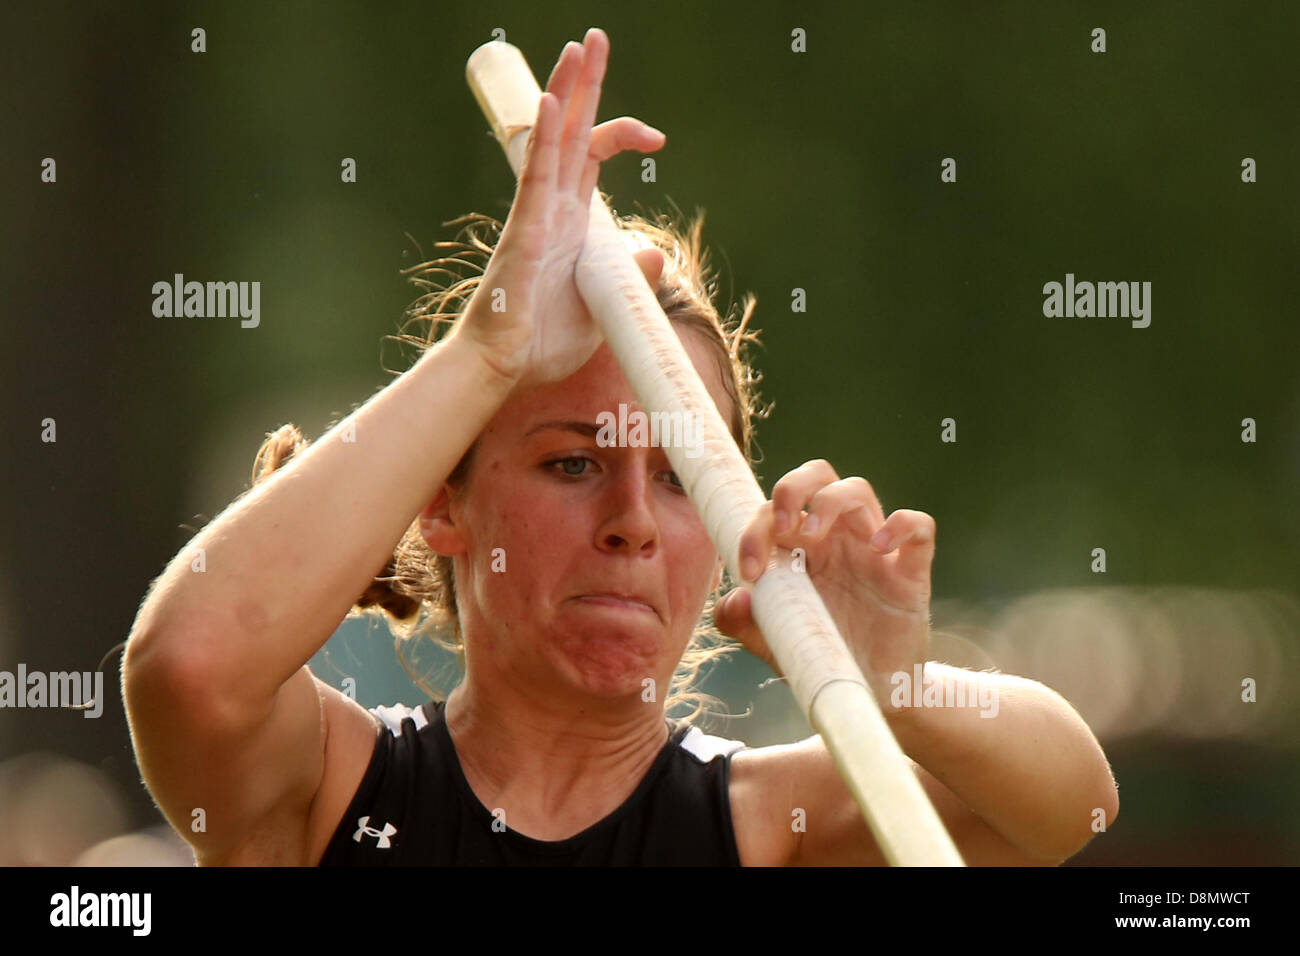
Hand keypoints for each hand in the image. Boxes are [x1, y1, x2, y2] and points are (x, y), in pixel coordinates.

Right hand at [455, 28, 667, 386]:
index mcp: (570, 221)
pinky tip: (556, 101)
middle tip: (596, 38)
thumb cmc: (541, 343)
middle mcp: (552, 208)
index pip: (594, 157)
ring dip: (568, 90)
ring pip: (553, 139)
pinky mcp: (525, 230)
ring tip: (581, 46)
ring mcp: (536, 215)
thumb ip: (628, 277)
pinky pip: (537, 175)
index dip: (624, 136)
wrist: (503, 369)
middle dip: (587, 83)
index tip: (659, 139)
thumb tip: (657, 253)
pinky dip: (547, 137)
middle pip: (572, 130)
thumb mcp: (602, 306)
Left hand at [712, 460, 934, 705]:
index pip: (773, 510)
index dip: (755, 528)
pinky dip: (901, 526)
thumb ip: (745, 623)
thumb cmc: (822, 656)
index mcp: (799, 549)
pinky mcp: (910, 572)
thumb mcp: (775, 643)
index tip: (750, 570)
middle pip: (817, 477)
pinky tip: (880, 549)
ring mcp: (873, 550)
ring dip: (830, 501)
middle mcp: (834, 538)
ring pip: (857, 489)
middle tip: (780, 523)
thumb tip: (733, 598)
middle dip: (793, 486)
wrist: (871, 693)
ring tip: (813, 535)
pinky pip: (919, 526)